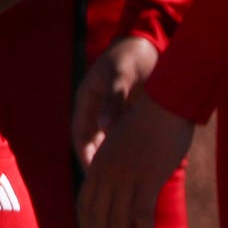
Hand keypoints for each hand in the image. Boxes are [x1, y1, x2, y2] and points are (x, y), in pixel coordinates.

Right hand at [72, 34, 157, 166]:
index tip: (94, 176)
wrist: (147, 42)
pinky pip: (123, 133)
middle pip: (92, 141)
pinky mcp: (125, 109)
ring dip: (114, 158)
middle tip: (109, 185)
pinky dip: (129, 148)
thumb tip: (104, 127)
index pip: (80, 134)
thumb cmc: (131, 56)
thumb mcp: (121, 76)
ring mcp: (110, 108)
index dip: (85, 155)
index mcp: (86, 97)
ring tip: (125, 178)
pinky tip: (142, 161)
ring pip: (108, 139)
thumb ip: (114, 100)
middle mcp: (95, 106)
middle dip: (98, 163)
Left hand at [76, 91, 193, 227]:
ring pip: (116, 221)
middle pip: (99, 218)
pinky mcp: (148, 178)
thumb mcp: (124, 145)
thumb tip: (122, 184)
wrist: (162, 102)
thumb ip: (119, 166)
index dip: (87, 227)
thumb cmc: (146, 122)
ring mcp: (126, 176)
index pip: (86, 203)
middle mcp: (106, 173)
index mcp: (99, 164)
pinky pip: (141, 213)